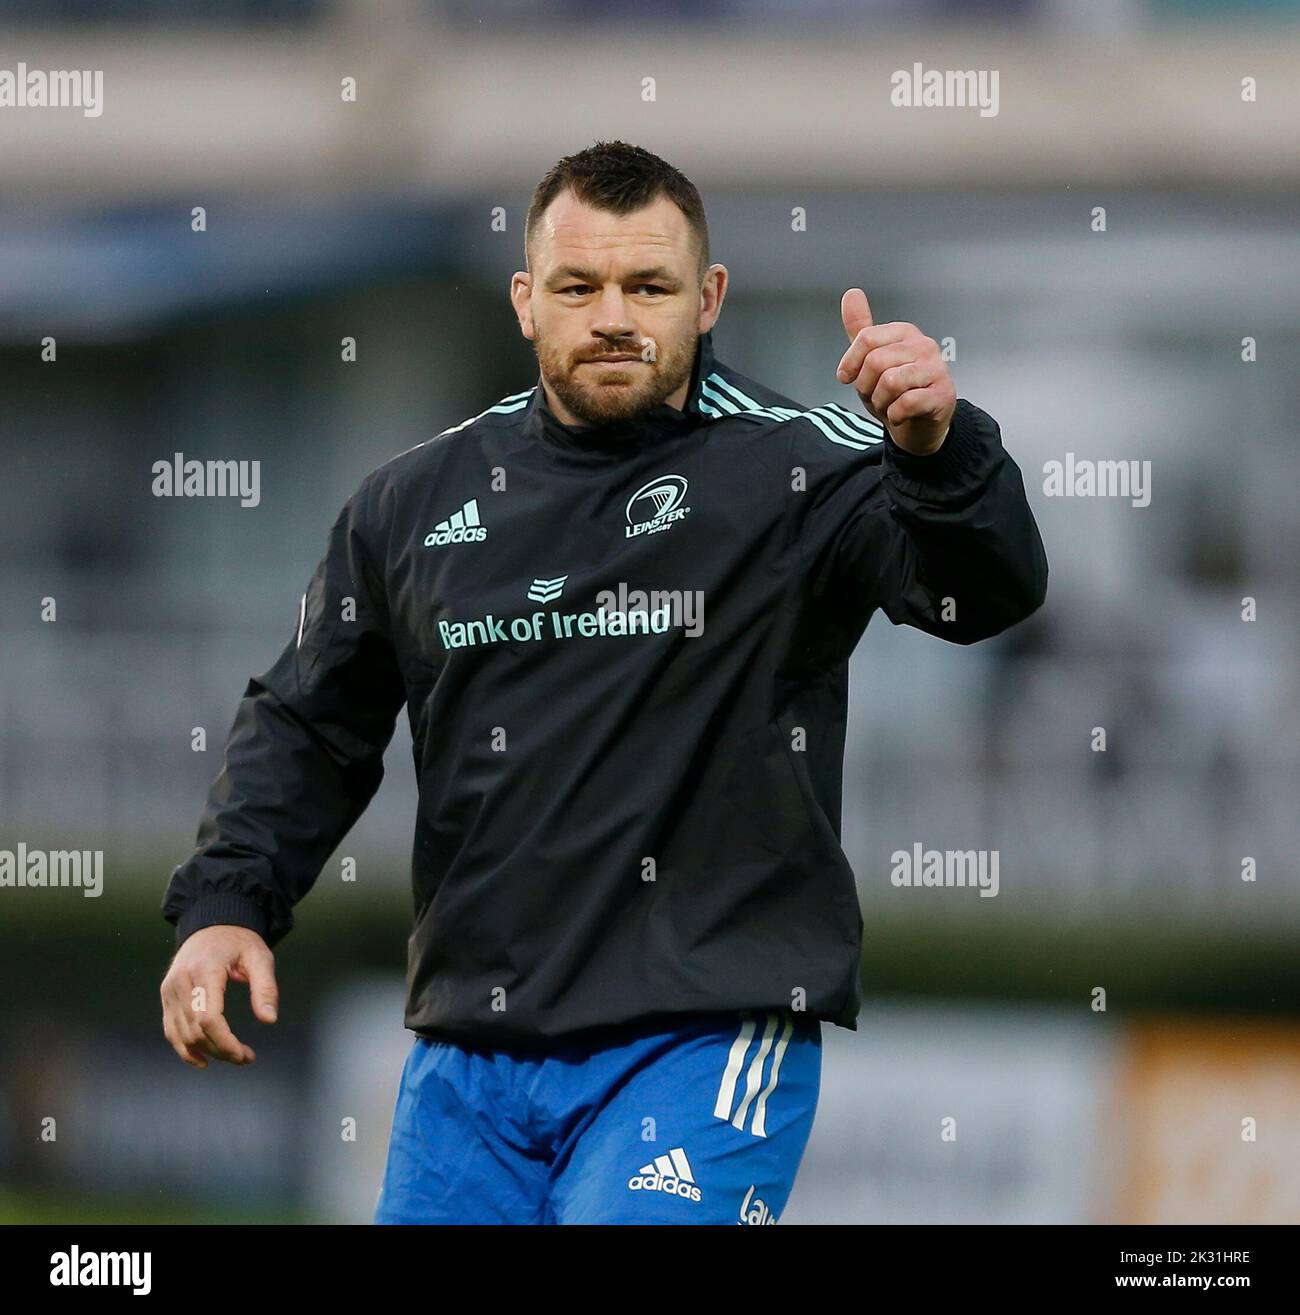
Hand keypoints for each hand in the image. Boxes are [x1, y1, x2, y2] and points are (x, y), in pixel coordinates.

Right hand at [160, 925, 278, 1067]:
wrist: (211, 925)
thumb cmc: (238, 941)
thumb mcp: (260, 957)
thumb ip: (265, 987)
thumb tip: (269, 1019)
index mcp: (205, 970)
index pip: (209, 1018)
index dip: (225, 1043)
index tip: (244, 1055)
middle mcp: (181, 981)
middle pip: (196, 1030)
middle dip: (221, 1050)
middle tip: (245, 1057)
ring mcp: (170, 990)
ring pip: (182, 1034)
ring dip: (206, 1052)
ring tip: (232, 1056)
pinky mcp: (166, 996)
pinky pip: (171, 1030)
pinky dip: (185, 1049)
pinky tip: (203, 1059)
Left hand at [836, 287, 955, 455]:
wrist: (918, 425)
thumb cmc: (895, 392)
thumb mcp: (871, 359)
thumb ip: (860, 328)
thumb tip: (851, 293)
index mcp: (904, 332)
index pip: (866, 339)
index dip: (850, 363)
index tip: (849, 377)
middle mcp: (923, 345)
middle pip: (875, 362)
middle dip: (867, 387)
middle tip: (877, 395)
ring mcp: (936, 368)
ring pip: (890, 383)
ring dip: (881, 402)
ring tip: (890, 404)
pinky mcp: (943, 394)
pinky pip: (906, 403)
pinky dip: (895, 415)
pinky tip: (901, 414)